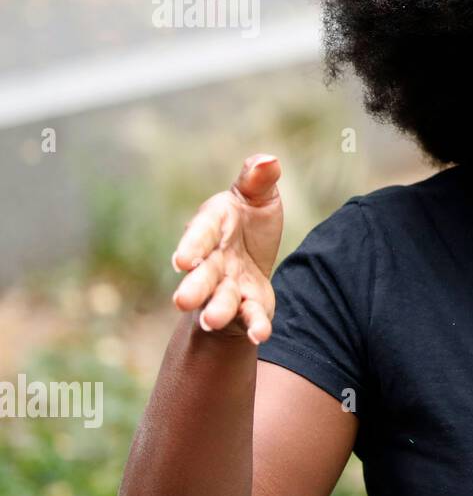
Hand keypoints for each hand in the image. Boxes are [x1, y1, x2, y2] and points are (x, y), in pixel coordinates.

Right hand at [170, 154, 283, 343]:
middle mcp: (212, 261)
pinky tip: (259, 335)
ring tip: (213, 320)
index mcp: (212, 228)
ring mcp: (227, 287)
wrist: (251, 258)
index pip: (200, 235)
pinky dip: (254, 326)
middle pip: (201, 276)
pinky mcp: (247, 306)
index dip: (191, 246)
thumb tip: (268, 160)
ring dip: (216, 310)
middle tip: (182, 301)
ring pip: (219, 301)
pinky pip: (249, 317)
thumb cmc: (249, 221)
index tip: (182, 259)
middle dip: (193, 287)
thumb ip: (258, 179)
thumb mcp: (257, 196)